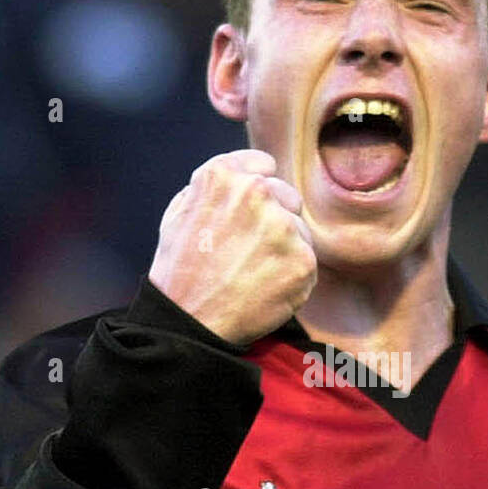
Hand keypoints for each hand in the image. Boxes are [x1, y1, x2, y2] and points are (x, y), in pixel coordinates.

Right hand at [149, 150, 316, 345]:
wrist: (189, 322)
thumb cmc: (180, 270)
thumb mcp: (181, 211)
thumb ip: (217, 186)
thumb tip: (250, 173)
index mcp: (223, 175)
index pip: (264, 165)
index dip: (257, 192)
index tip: (248, 215)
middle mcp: (256, 192)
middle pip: (287, 197)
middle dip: (274, 220)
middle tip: (247, 252)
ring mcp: (282, 226)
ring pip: (300, 230)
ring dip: (285, 249)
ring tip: (252, 274)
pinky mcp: (302, 260)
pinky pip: (307, 261)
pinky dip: (292, 277)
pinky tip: (265, 288)